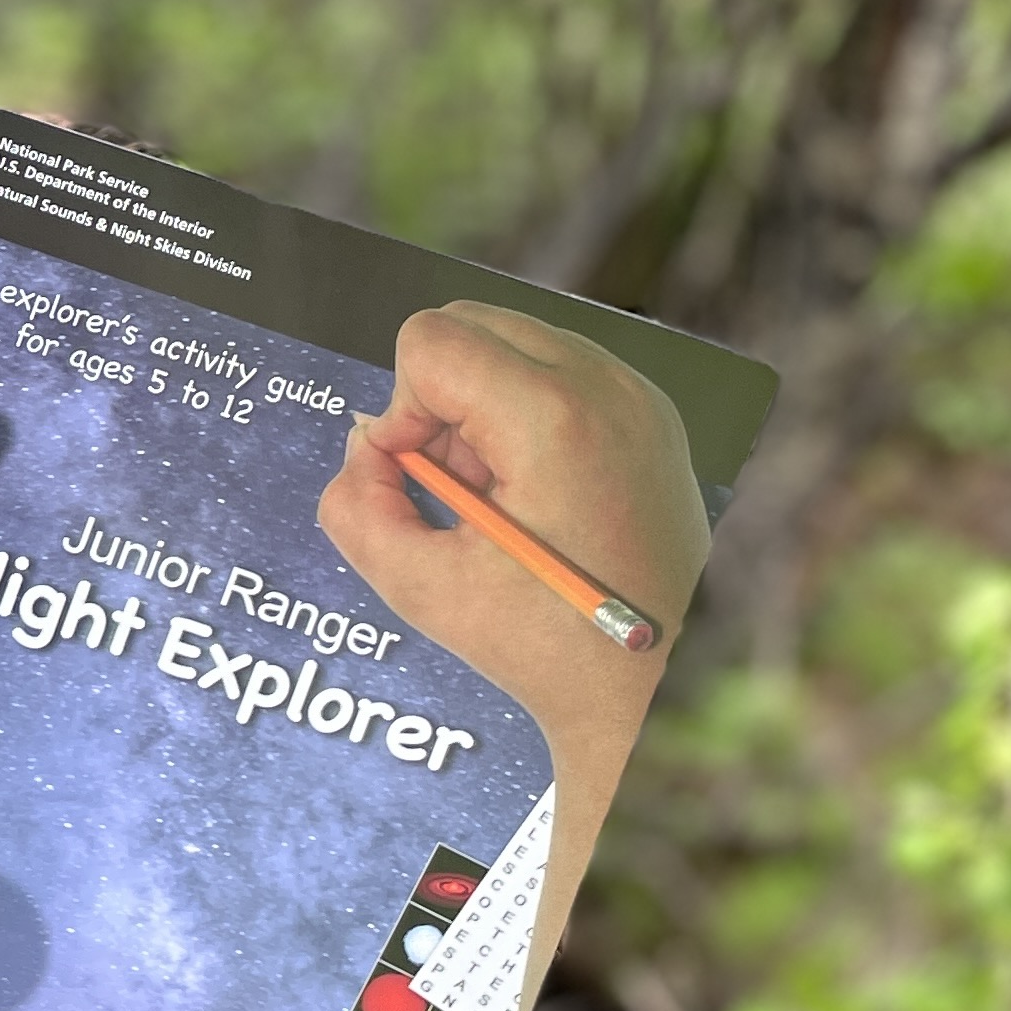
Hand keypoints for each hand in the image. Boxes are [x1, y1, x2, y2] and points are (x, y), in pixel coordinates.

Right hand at [316, 303, 710, 795]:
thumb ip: (357, 509)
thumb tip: (366, 448)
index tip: (422, 476)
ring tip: (499, 491)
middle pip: (471, 322)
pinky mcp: (652, 412)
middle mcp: (607, 387)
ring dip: (481, 401)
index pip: (432, 341)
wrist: (653, 688)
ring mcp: (639, 396)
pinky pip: (559, 366)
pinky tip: (535, 486)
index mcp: (553, 420)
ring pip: (514, 338)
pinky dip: (525, 408)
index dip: (403, 408)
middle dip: (440, 397)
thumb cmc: (548, 647)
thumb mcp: (423, 590)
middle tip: (456, 484)